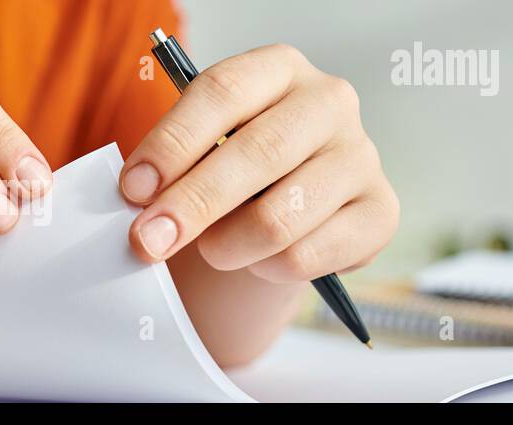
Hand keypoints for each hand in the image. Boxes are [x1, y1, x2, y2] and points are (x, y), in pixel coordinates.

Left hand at [120, 44, 398, 281]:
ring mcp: (361, 156)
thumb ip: (173, 165)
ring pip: (281, 216)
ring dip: (227, 245)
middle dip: (191, 205)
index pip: (223, 92)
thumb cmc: (232, 167)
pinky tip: (258, 258)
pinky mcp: (380, 212)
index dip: (172, 143)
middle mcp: (328, 102)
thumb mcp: (200, 149)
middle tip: (147, 241)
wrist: (285, 208)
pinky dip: (266, 268)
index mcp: (277, 68)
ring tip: (210, 249)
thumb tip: (138, 201)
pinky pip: (307, 256)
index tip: (132, 188)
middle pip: (256, 154)